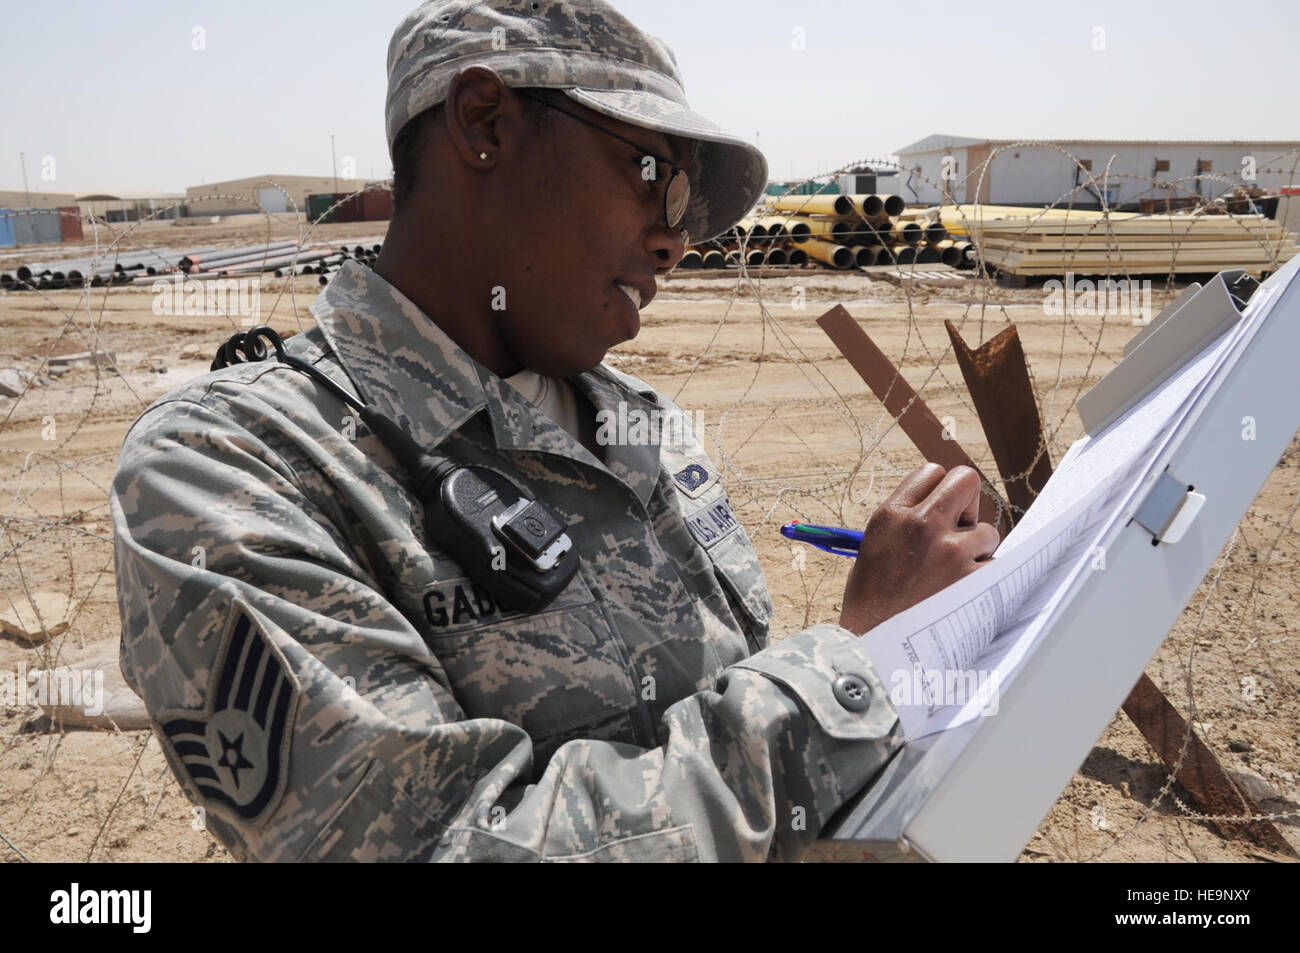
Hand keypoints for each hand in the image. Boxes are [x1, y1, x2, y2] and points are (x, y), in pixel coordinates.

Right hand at [839, 463, 999, 634]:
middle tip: (959, 526)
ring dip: (977, 549)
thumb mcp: (875, 545)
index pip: (932, 472)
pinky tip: (962, 593)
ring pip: (988, 529)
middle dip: (967, 501)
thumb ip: (906, 521)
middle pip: (967, 480)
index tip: (938, 510)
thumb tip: (942, 509)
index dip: (938, 490)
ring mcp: (951, 551)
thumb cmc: (871, 598)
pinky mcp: (973, 579)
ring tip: (953, 574)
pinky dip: (984, 578)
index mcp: (893, 514)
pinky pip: (995, 564)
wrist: (874, 643)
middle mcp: (923, 525)